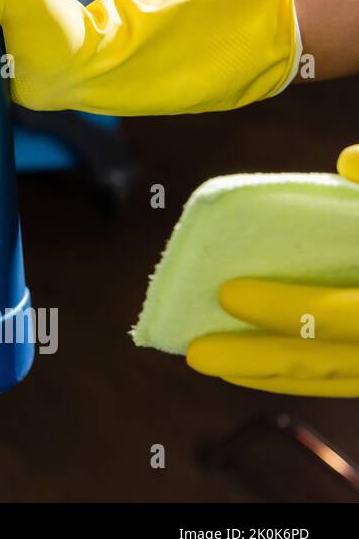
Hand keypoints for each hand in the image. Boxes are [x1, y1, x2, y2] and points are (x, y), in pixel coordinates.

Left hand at [186, 145, 358, 396]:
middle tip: (195, 355)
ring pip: (338, 378)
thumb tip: (349, 160)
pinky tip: (260, 370)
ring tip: (214, 366)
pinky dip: (306, 376)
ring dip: (274, 374)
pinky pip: (350, 378)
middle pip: (330, 360)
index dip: (287, 309)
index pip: (343, 313)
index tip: (227, 294)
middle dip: (260, 360)